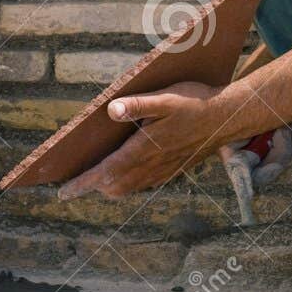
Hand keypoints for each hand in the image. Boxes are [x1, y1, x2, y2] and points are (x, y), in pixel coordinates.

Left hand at [58, 80, 225, 199]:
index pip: (106, 172)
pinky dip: (129, 183)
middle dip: (93, 187)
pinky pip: (145, 184)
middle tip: (75, 184)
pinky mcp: (174, 169)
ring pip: (129, 188)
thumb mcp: (166, 98)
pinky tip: (129, 172)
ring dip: (110, 186)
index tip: (63, 193)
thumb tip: (112, 110)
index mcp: (145, 148)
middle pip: (114, 186)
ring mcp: (165, 170)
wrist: (229, 118)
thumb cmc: (196, 103)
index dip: (82, 184)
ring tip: (97, 179)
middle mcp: (153, 165)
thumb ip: (138, 105)